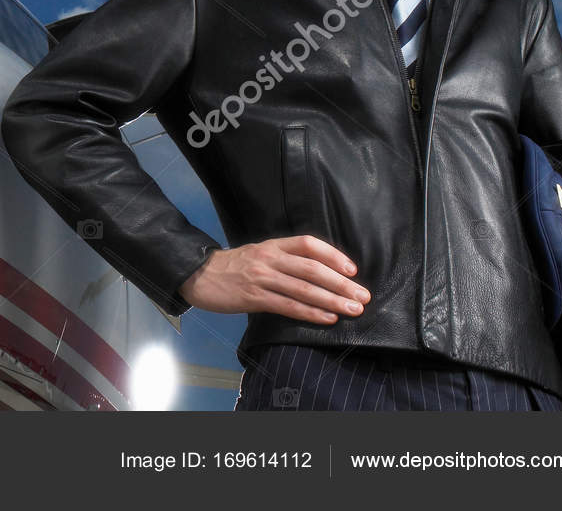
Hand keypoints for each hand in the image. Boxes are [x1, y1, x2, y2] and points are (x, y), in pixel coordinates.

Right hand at [178, 236, 370, 324]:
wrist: (198, 275)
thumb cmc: (233, 267)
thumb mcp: (259, 254)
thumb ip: (284, 260)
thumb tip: (319, 273)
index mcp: (272, 245)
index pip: (308, 244)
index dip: (332, 255)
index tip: (352, 269)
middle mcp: (269, 258)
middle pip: (311, 268)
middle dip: (340, 283)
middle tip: (363, 295)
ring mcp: (261, 278)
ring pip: (303, 288)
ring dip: (332, 299)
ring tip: (353, 309)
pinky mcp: (253, 298)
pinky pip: (288, 306)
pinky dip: (310, 312)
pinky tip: (327, 318)